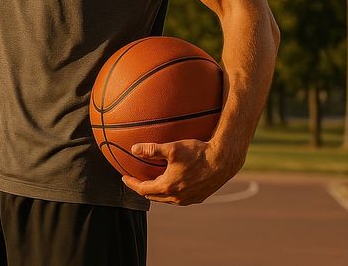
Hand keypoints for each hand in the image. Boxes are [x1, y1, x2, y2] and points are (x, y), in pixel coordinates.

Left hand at [121, 139, 237, 205]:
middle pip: (153, 196)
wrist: (223, 160)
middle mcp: (178, 197)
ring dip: (157, 191)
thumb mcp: (172, 148)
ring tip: (151, 181)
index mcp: (168, 187)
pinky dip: (170, 192)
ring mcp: (189, 200)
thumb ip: (151, 150)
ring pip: (166, 199)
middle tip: (135, 179)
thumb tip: (133, 149)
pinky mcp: (199, 198)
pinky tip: (171, 183)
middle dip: (142, 189)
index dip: (131, 184)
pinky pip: (179, 199)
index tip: (124, 177)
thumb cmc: (197, 153)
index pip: (143, 189)